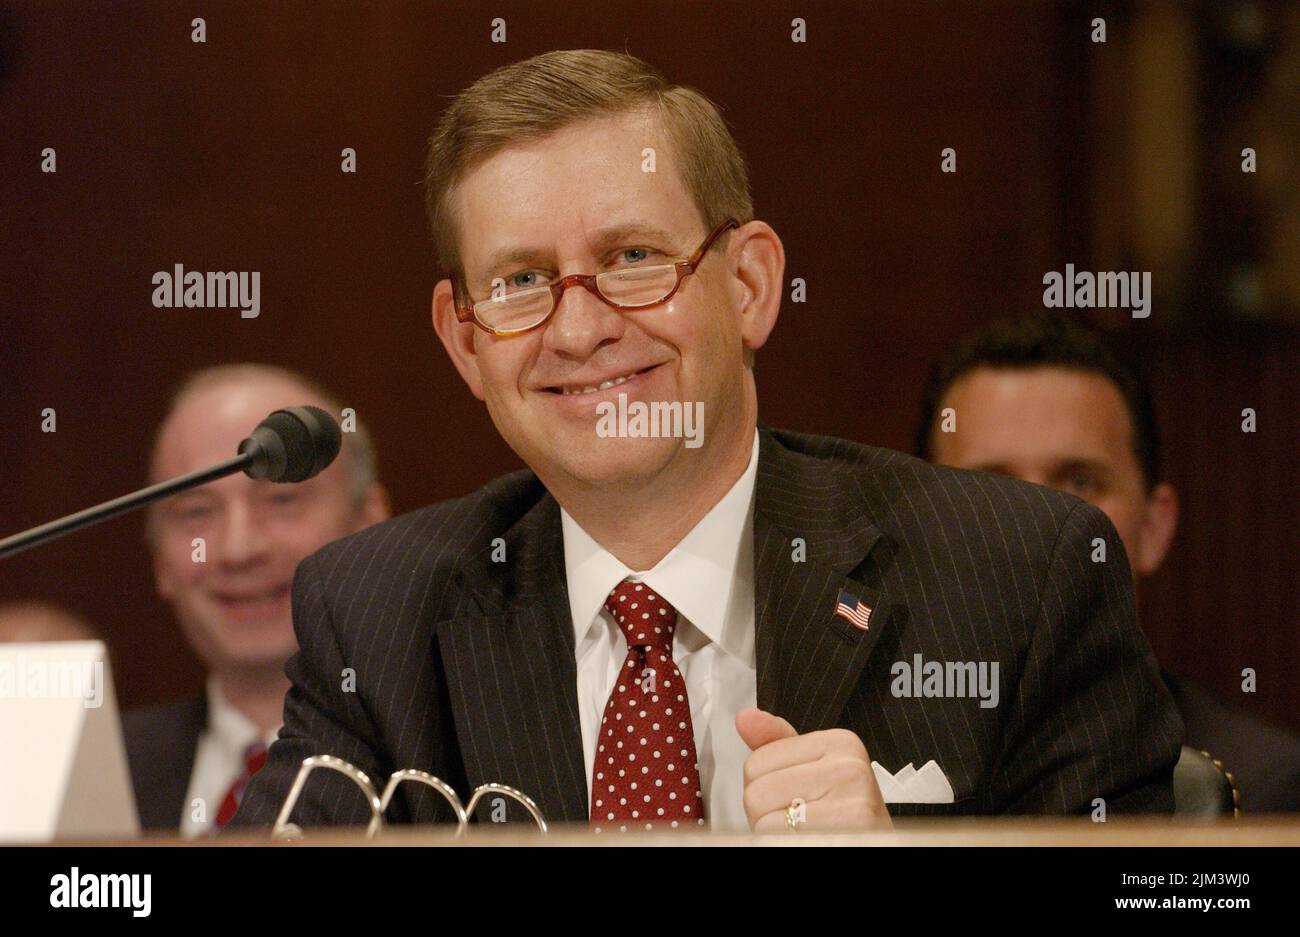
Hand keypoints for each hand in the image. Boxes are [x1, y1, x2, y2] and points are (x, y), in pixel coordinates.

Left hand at [736, 707, 891, 831]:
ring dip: (773, 832)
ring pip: (763, 818)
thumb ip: (778, 745)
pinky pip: (776, 837)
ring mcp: (851, 797)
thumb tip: (744, 717)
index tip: (799, 800)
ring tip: (806, 832)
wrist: (878, 845)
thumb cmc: (844, 818)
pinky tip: (811, 841)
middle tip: (801, 822)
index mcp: (840, 742)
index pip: (756, 763)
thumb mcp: (814, 772)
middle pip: (756, 791)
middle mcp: (848, 765)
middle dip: (768, 814)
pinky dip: (781, 844)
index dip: (766, 790)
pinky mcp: (849, 824)